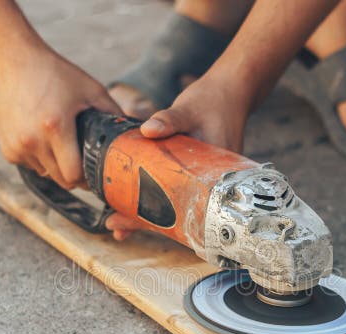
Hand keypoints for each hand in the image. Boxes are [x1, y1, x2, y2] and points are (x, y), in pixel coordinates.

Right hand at [0, 42, 121, 188]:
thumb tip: (132, 134)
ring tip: (61, 142)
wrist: (9, 60)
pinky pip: (30, 165)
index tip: (96, 173)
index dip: (88, 178)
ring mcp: (16, 146)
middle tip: (85, 162)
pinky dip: (39, 158)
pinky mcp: (6, 148)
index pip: (74, 175)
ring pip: (46, 174)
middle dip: (76, 175)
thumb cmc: (52, 72)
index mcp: (54, 127)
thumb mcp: (89, 89)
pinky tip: (42, 136)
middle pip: (61, 180)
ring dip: (56, 166)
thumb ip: (113, 113)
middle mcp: (32, 141)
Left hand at [104, 75, 252, 240]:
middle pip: (178, 214)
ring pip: (175, 206)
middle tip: (116, 229)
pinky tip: (131, 203)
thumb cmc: (214, 101)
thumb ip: (169, 119)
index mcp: (217, 177)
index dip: (159, 222)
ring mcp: (202, 182)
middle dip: (147, 224)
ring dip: (148, 216)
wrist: (229, 93)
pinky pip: (174, 192)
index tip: (132, 225)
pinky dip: (155, 198)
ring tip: (118, 225)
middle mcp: (212, 186)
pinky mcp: (193, 175)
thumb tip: (147, 129)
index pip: (187, 208)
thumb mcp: (189, 108)